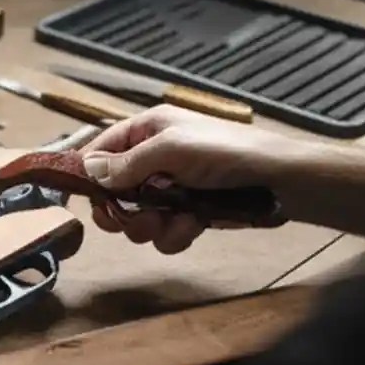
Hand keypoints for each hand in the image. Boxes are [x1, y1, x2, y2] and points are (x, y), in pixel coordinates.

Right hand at [79, 105, 299, 253]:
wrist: (281, 182)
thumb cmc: (227, 153)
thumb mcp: (172, 149)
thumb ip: (128, 162)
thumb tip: (88, 170)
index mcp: (148, 130)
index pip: (101, 148)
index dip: (88, 173)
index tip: (83, 197)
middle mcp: (154, 158)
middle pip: (113, 190)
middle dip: (120, 210)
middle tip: (126, 221)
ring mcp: (171, 189)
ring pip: (136, 217)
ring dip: (148, 226)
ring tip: (169, 222)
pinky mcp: (188, 214)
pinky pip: (163, 232)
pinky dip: (174, 234)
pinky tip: (192, 228)